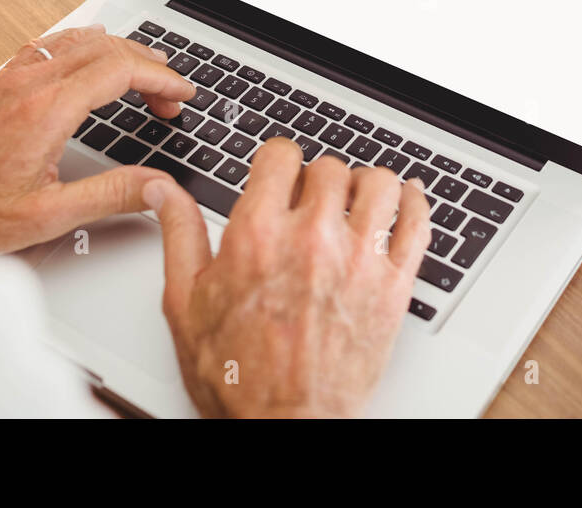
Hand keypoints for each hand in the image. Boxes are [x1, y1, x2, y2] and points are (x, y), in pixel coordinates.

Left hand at [0, 25, 195, 251]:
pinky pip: (53, 45)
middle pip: (107, 47)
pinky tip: (89, 56)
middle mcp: (29, 83)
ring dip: (120, 51)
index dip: (162, 79)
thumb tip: (158, 186)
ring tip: (144, 74)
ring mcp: (11, 78)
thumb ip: (110, 196)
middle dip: (149, 65)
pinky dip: (86, 46)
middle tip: (171, 96)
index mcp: (47, 110)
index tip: (183, 94)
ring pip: (80, 39)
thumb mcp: (45, 216)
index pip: (121, 71)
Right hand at [145, 138, 431, 417]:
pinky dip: (415, 203)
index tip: (281, 173)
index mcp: (258, 235)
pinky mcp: (393, 287)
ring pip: (379, 184)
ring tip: (355, 200)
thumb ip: (179, 236)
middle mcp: (311, 239)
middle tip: (312, 200)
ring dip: (366, 185)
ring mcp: (358, 261)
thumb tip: (163, 192)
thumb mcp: (186, 304)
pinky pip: (418, 223)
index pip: (282, 155)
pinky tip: (406, 200)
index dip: (279, 160)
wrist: (284, 426)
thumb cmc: (236, 376)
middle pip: (329, 168)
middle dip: (318, 178)